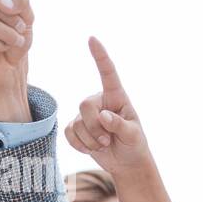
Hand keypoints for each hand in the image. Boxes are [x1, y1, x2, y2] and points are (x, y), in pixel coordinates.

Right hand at [63, 37, 150, 175]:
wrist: (125, 162)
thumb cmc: (134, 144)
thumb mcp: (133, 135)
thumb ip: (120, 125)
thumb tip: (104, 117)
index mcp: (117, 96)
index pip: (108, 73)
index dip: (100, 56)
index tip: (92, 39)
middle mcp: (99, 101)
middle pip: (85, 105)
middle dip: (95, 127)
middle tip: (108, 140)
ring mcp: (86, 114)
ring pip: (77, 123)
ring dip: (90, 140)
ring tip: (104, 144)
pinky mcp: (76, 127)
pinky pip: (69, 134)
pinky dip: (80, 145)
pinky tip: (91, 149)